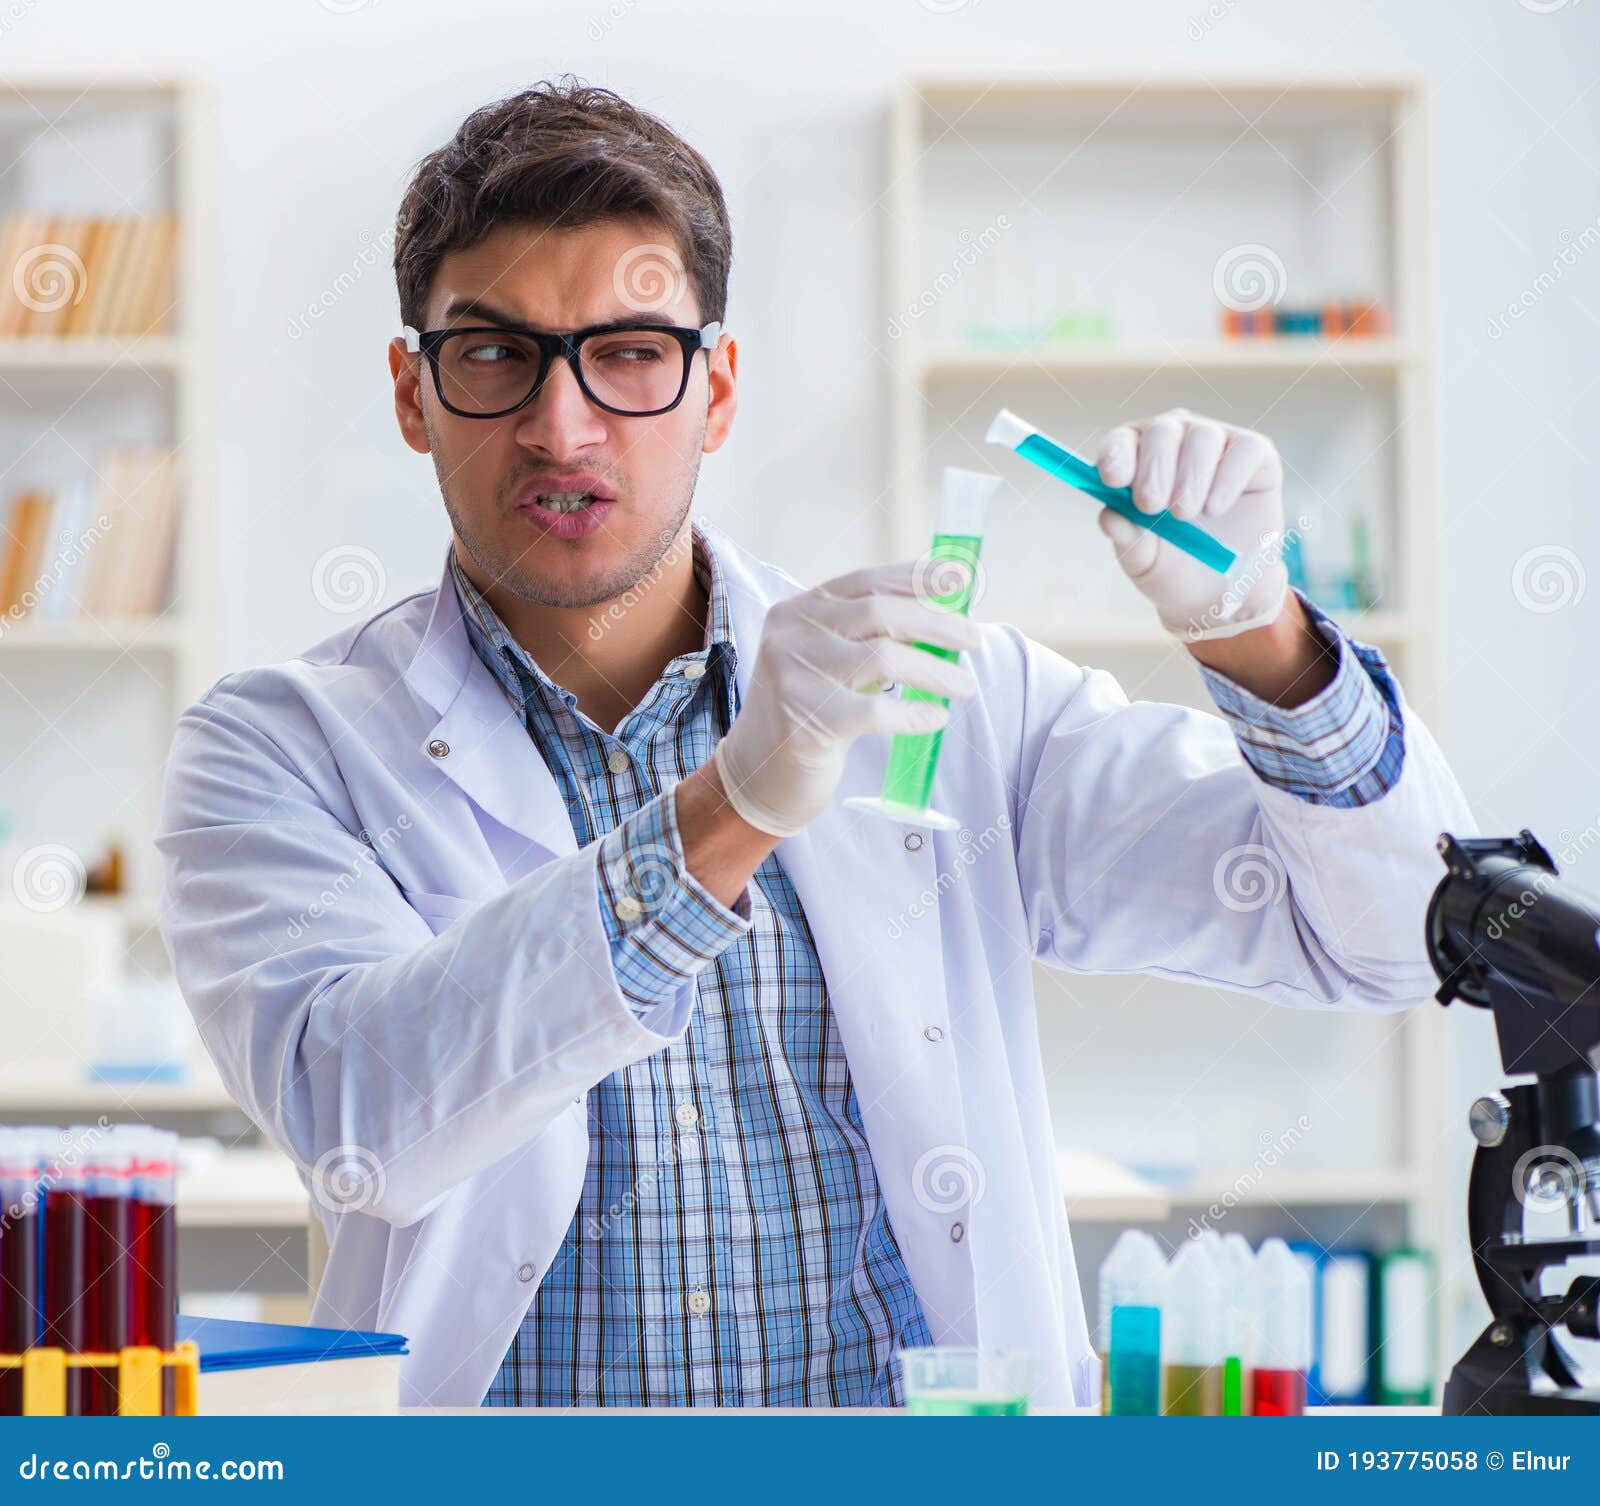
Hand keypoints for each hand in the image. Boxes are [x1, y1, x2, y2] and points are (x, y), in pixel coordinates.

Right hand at [712, 562, 979, 837]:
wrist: (760, 773)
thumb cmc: (810, 712)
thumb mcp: (830, 661)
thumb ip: (870, 635)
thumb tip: (942, 616)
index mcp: (799, 610)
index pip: (866, 581)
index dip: (917, 577)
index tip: (961, 579)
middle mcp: (790, 634)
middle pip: (879, 612)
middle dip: (936, 623)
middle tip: (973, 639)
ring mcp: (793, 675)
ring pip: (884, 658)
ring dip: (935, 671)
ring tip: (965, 686)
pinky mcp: (805, 720)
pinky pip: (876, 710)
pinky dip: (914, 713)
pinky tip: (935, 719)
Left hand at [1095, 408, 1289, 641]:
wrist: (1222, 588)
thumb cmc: (1174, 565)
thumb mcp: (1144, 561)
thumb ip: (1127, 539)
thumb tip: (1108, 518)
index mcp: (1136, 458)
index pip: (1121, 440)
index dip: (1116, 455)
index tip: (1114, 481)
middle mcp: (1174, 439)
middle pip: (1162, 431)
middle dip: (1154, 468)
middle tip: (1151, 506)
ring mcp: (1215, 440)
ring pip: (1202, 436)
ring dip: (1191, 477)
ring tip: (1184, 515)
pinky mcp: (1254, 451)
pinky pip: (1243, 449)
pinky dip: (1228, 479)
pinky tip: (1215, 508)